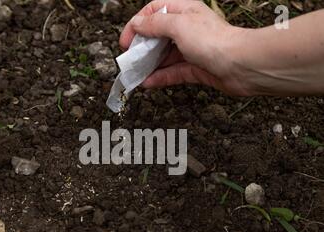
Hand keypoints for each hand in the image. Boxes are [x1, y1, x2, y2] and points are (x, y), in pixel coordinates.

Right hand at [120, 0, 251, 95]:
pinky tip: (148, 83)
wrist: (240, 65)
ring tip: (135, 74)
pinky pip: (173, 73)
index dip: (138, 24)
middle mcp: (187, 29)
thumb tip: (137, 24)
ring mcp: (191, 50)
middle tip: (129, 59)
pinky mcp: (195, 69)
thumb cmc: (214, 40)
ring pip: (164, 57)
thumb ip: (155, 24)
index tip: (127, 40)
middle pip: (158, 36)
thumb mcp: (178, 25)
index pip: (155, 12)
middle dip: (142, 47)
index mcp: (184, 11)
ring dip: (149, 65)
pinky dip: (160, 78)